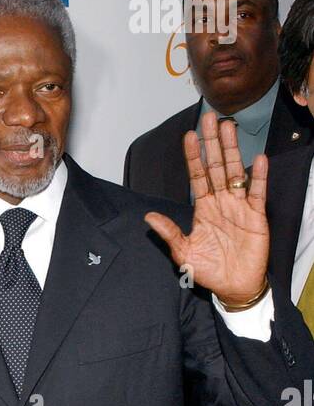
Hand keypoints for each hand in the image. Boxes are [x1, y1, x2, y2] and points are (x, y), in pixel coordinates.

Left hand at [144, 111, 268, 305]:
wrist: (234, 287)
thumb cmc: (209, 270)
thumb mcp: (183, 253)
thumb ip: (168, 233)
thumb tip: (148, 217)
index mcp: (203, 209)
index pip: (197, 177)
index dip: (193, 157)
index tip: (188, 137)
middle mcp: (221, 202)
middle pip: (216, 166)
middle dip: (212, 143)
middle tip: (209, 118)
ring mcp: (239, 206)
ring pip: (235, 172)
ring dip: (232, 150)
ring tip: (229, 128)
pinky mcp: (256, 215)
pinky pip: (257, 192)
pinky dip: (258, 176)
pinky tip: (258, 159)